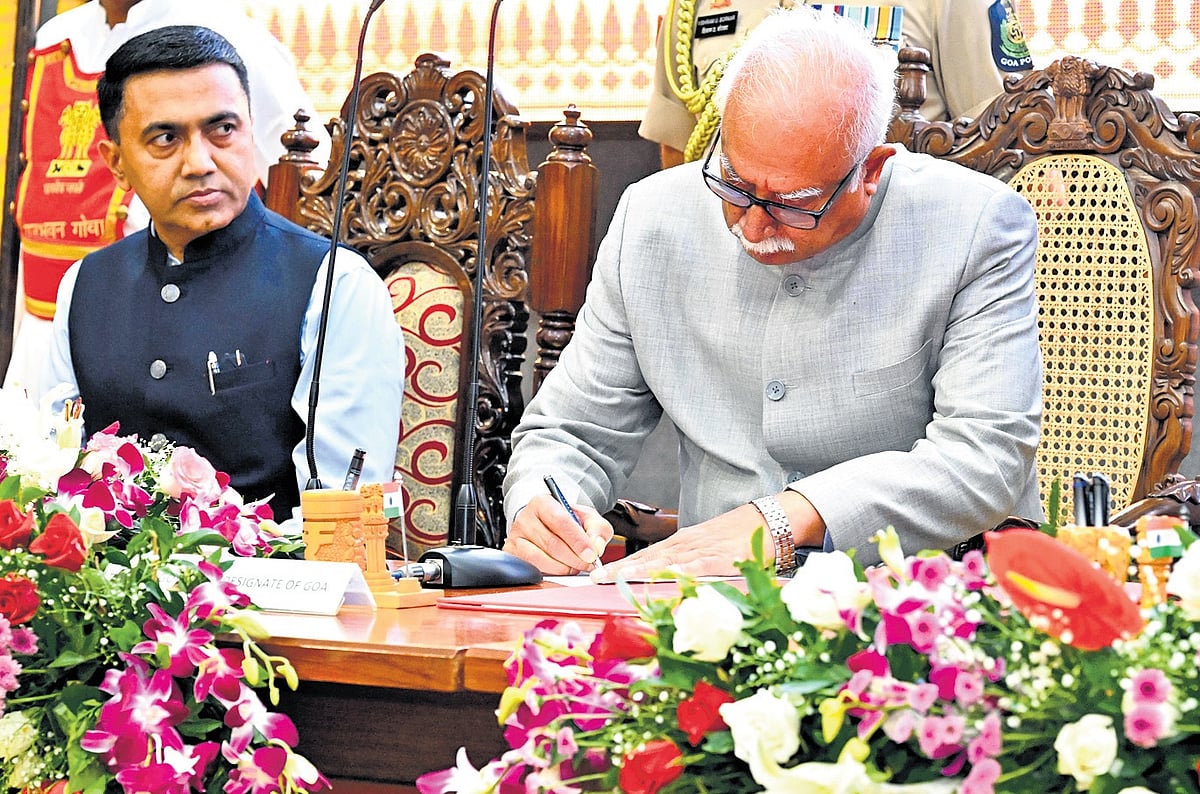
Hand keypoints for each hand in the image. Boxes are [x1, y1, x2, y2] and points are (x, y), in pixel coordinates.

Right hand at [503, 493, 612, 573]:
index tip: (591, 554)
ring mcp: (516, 537)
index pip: (560, 521)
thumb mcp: (587, 518)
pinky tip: (562, 569)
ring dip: (563, 568)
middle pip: (551, 543)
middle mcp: (525, 518)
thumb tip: (597, 547)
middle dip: (574, 558)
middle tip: (587, 564)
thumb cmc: (566, 521)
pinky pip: (532, 568)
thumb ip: (597, 529)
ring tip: (575, 566)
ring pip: (540, 559)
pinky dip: (550, 573)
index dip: (578, 540)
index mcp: (542, 503)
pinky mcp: (512, 554)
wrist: (547, 524)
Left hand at [592, 492, 824, 581]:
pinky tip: (662, 578)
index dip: (621, 565)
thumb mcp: (707, 548)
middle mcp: (686, 545)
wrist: (769, 520)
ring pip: (664, 561)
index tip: (597, 574)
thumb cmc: (739, 537)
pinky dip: (677, 573)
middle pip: (648, 557)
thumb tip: (667, 580)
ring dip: (638, 570)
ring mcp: (702, 551)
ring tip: (614, 578)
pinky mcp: (720, 558)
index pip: (645, 555)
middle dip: (620, 569)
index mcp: (682, 543)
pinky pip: (696, 567)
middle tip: (594, 578)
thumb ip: (688, 563)